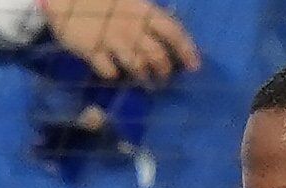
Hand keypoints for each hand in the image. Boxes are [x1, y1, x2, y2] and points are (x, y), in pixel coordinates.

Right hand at [41, 0, 200, 86]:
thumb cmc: (103, 1)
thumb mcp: (130, 1)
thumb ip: (147, 17)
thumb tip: (165, 36)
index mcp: (144, 11)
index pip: (173, 31)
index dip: (187, 50)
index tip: (194, 67)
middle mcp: (132, 27)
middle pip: (156, 54)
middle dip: (163, 71)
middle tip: (162, 79)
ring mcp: (111, 40)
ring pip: (136, 65)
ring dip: (142, 77)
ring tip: (144, 82)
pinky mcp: (91, 50)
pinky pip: (109, 71)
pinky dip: (113, 75)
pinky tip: (113, 73)